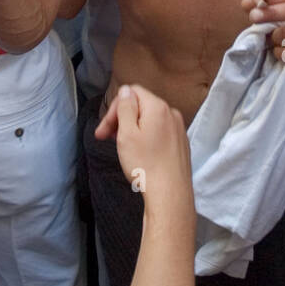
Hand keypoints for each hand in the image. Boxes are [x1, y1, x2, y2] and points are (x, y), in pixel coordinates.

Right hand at [96, 84, 192, 212]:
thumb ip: (125, 107)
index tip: (103, 130)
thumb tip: (126, 91)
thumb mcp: (127, 133)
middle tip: (105, 138)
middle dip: (121, 118)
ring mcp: (179, 129)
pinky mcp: (181, 144)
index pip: (132, 92)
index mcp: (158, 107)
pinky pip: (159, 132)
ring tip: (121, 146)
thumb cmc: (145, 165)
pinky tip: (139, 153)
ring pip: (150, 120)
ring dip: (132, 128)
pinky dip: (146, 137)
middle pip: (141, 106)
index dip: (114, 108)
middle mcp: (172, 114)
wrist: (170, 194)